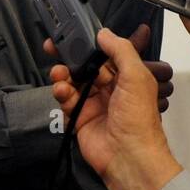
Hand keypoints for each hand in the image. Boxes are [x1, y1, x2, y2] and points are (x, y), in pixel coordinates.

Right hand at [49, 24, 181, 189]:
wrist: (128, 156)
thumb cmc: (138, 117)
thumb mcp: (136, 76)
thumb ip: (121, 50)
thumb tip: (103, 33)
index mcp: (126, 76)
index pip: (104, 54)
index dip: (88, 44)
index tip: (71, 33)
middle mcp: (109, 88)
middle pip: (84, 66)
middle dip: (69, 57)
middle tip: (52, 47)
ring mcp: (93, 103)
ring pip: (72, 81)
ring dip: (62, 75)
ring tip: (58, 74)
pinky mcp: (79, 118)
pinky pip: (66, 100)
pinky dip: (61, 93)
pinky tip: (61, 91)